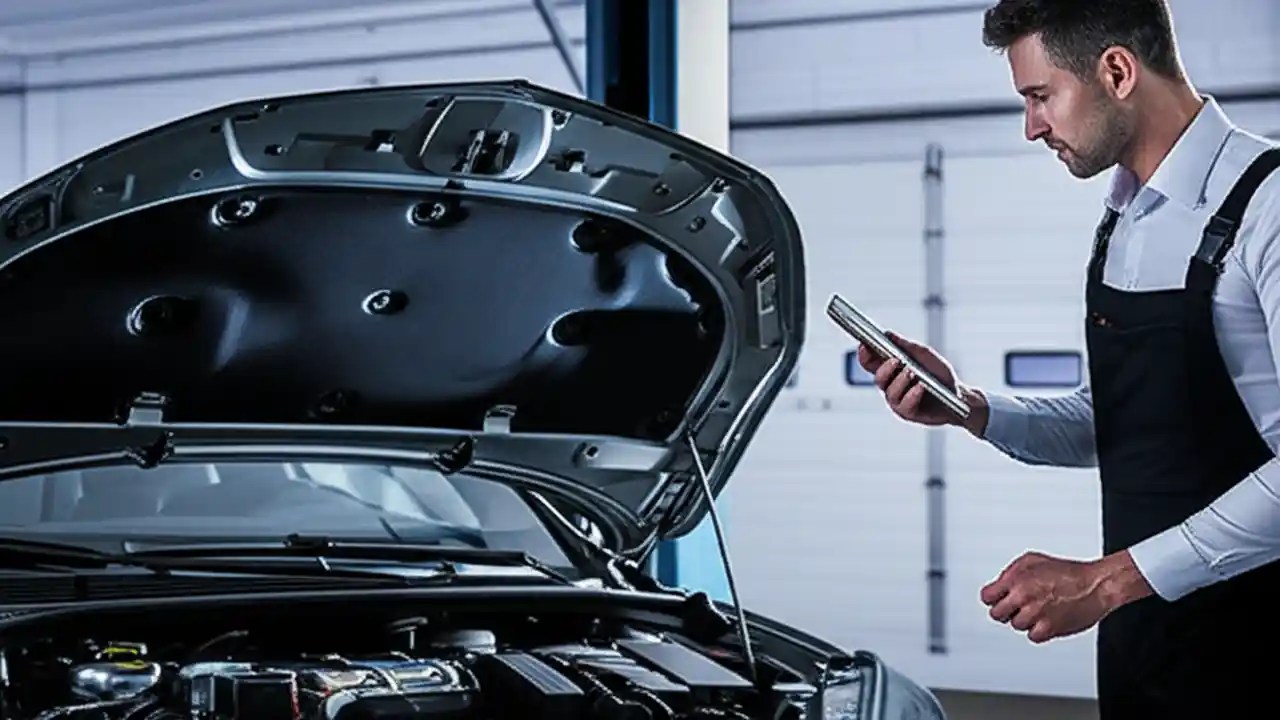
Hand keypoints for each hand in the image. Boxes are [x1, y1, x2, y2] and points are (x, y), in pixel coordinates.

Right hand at [857, 332, 962, 426]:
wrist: (959, 396)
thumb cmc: (940, 375)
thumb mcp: (924, 355)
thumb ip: (906, 346)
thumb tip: (888, 334)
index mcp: (891, 370)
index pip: (870, 363)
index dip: (864, 354)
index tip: (865, 345)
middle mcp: (891, 386)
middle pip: (877, 378)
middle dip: (885, 368)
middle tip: (896, 360)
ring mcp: (898, 401)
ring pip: (889, 392)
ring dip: (900, 381)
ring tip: (912, 372)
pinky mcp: (908, 413)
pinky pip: (904, 405)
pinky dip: (912, 395)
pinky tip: (920, 387)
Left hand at [980, 550, 1153, 643]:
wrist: (1096, 585)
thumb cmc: (1068, 572)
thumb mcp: (1032, 560)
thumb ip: (1011, 573)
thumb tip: (999, 585)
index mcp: (1017, 580)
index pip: (987, 597)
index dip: (992, 598)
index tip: (997, 599)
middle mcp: (1024, 597)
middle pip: (997, 614)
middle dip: (1005, 610)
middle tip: (1016, 606)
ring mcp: (1036, 614)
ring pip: (1015, 625)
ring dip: (1024, 620)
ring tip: (1038, 609)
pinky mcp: (1049, 628)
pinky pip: (1032, 636)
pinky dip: (1037, 630)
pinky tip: (1045, 619)